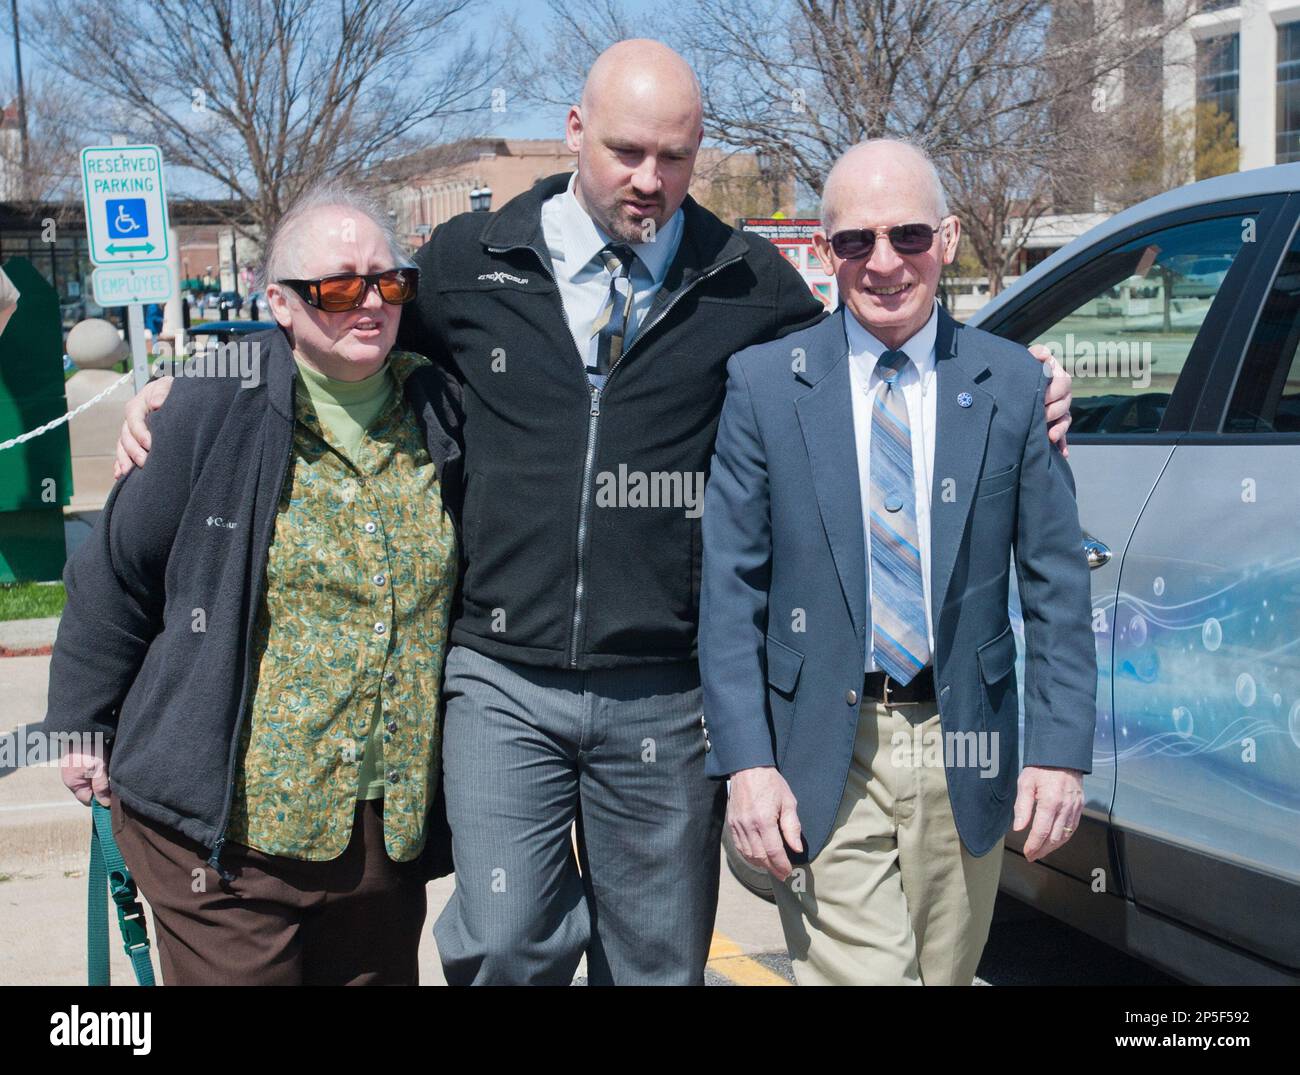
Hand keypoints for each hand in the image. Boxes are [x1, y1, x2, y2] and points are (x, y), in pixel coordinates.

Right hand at [60, 750, 110, 807]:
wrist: (82, 727)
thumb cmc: (89, 749)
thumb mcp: (98, 769)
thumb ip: (101, 787)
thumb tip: (104, 804)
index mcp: (73, 783)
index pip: (88, 800)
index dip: (100, 800)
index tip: (113, 795)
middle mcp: (72, 778)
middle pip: (90, 790)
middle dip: (102, 787)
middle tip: (112, 778)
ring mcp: (75, 769)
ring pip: (92, 779)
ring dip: (102, 776)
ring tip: (108, 767)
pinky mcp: (80, 760)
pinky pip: (92, 769)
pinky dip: (100, 767)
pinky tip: (106, 760)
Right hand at [113, 376, 174, 478]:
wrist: (171, 395)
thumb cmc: (169, 391)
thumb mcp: (167, 386)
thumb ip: (162, 391)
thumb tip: (156, 404)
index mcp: (136, 406)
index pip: (134, 421)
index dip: (140, 434)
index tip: (150, 445)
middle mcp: (130, 420)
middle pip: (126, 437)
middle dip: (134, 451)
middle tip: (144, 462)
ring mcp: (130, 432)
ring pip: (122, 447)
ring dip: (124, 460)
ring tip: (128, 472)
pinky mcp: (133, 441)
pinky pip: (122, 453)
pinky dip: (119, 464)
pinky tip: (119, 475)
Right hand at [727, 765, 803, 880]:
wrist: (747, 768)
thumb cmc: (771, 783)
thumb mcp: (788, 801)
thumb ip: (792, 827)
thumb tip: (796, 848)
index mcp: (764, 820)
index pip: (774, 851)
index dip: (781, 864)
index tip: (788, 872)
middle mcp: (749, 825)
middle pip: (760, 856)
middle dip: (772, 868)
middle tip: (782, 875)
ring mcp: (738, 825)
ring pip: (748, 854)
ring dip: (761, 864)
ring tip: (772, 868)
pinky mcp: (731, 823)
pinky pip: (739, 846)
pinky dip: (748, 856)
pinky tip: (757, 858)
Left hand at [1013, 765, 1082, 861]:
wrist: (1062, 756)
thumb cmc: (1041, 768)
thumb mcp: (1025, 783)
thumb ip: (1022, 807)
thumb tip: (1018, 828)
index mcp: (1050, 802)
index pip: (1041, 831)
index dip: (1034, 845)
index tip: (1027, 853)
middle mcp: (1065, 808)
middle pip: (1054, 837)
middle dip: (1042, 850)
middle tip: (1032, 856)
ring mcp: (1075, 808)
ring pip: (1065, 835)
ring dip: (1053, 847)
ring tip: (1041, 851)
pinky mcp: (1080, 807)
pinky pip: (1073, 828)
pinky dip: (1063, 837)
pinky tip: (1055, 841)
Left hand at [1027, 344, 1071, 457]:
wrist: (1005, 390)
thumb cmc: (1016, 373)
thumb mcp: (1023, 363)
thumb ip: (1034, 356)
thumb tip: (1044, 353)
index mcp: (1054, 375)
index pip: (1062, 381)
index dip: (1053, 389)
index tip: (1041, 397)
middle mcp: (1059, 392)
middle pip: (1065, 401)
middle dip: (1054, 409)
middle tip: (1041, 415)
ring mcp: (1058, 409)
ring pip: (1065, 418)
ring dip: (1060, 428)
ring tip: (1050, 436)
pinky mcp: (1054, 424)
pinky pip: (1063, 435)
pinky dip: (1063, 444)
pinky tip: (1063, 453)